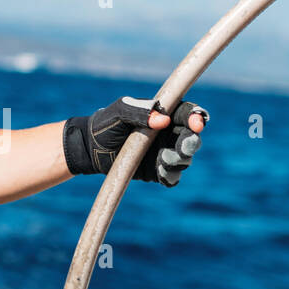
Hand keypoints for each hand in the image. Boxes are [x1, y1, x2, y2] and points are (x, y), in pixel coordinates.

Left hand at [62, 96, 207, 185]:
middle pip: (191, 138)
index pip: (187, 113)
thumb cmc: (106, 124)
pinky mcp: (156, 171)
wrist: (91, 149)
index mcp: (163, 114)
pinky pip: (171, 177)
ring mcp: (163, 153)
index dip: (197, 117)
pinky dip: (170, 175)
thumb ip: (140, 111)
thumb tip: (162, 119)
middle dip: (190, 143)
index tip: (196, 124)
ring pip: (184, 159)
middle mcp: (168, 134)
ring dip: (178, 160)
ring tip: (163, 159)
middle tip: (182, 147)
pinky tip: (161, 172)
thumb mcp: (120, 112)